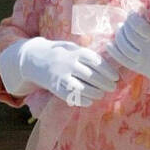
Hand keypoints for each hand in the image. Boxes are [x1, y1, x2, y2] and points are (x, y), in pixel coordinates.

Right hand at [0, 36, 120, 107]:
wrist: (33, 58)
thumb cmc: (58, 53)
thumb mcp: (71, 48)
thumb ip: (86, 54)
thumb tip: (107, 63)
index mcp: (74, 52)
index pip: (95, 61)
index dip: (108, 70)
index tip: (115, 77)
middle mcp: (68, 63)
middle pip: (91, 76)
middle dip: (104, 83)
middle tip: (112, 87)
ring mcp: (60, 76)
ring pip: (82, 87)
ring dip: (95, 93)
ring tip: (101, 94)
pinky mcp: (54, 87)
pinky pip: (70, 96)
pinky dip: (82, 100)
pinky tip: (89, 101)